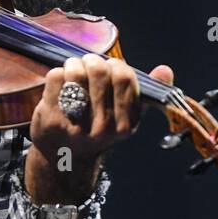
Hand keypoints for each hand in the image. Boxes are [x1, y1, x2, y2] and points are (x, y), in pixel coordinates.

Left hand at [26, 54, 174, 205]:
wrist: (65, 158)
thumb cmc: (98, 128)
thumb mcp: (125, 116)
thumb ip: (143, 92)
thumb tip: (165, 70)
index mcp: (126, 124)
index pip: (124, 77)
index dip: (115, 65)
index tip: (109, 67)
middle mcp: (102, 127)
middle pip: (99, 71)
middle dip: (92, 60)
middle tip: (88, 63)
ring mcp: (76, 123)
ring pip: (75, 72)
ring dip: (73, 64)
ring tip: (74, 69)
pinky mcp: (52, 117)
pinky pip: (55, 77)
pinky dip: (58, 73)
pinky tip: (60, 84)